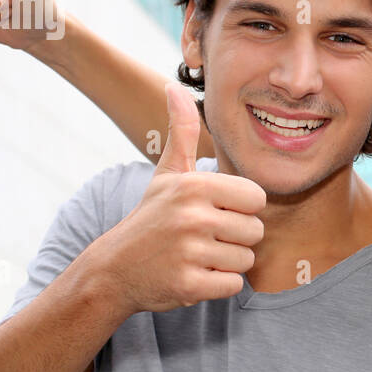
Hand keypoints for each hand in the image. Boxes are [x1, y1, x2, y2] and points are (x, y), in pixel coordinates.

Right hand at [90, 83, 265, 314]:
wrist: (114, 269)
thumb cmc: (151, 217)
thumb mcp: (167, 173)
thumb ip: (182, 131)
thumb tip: (174, 86)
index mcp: (195, 186)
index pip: (257, 198)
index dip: (241, 208)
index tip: (215, 212)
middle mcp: (192, 216)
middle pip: (256, 231)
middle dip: (235, 238)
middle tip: (203, 238)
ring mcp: (189, 253)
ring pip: (246, 260)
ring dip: (226, 263)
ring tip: (197, 256)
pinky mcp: (189, 286)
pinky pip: (233, 285)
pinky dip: (218, 285)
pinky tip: (194, 275)